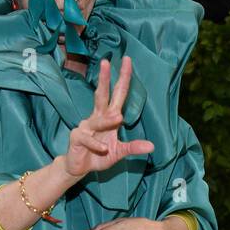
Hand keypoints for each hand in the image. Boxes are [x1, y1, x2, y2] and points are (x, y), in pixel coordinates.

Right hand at [62, 57, 152, 180]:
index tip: (127, 61)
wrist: (78, 168)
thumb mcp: (119, 152)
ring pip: (97, 120)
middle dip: (104, 79)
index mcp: (108, 117)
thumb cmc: (99, 156)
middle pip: (101, 95)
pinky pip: (89, 140)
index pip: (117, 94)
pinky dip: (96, 144)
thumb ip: (133, 148)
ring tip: (118, 117)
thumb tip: (152, 146)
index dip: (123, 78)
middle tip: (106, 61)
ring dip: (107, 119)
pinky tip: (103, 148)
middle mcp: (96, 118)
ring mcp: (85, 127)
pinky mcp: (77, 138)